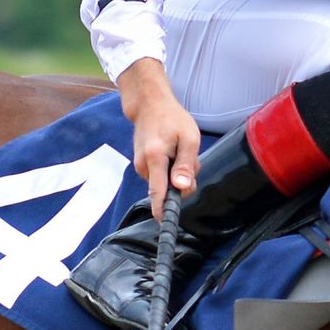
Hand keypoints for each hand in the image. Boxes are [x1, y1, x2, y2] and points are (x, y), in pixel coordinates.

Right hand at [116, 58, 201, 209]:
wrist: (149, 104)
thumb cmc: (171, 118)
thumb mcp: (188, 138)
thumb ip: (185, 165)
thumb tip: (181, 189)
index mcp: (154, 158)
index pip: (158, 192)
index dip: (163, 211)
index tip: (165, 225)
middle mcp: (143, 165)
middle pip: (169, 189)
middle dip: (183, 179)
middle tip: (188, 155)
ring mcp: (141, 166)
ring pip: (167, 182)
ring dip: (178, 171)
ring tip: (178, 147)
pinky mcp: (142, 166)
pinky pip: (162, 176)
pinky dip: (171, 167)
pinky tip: (172, 150)